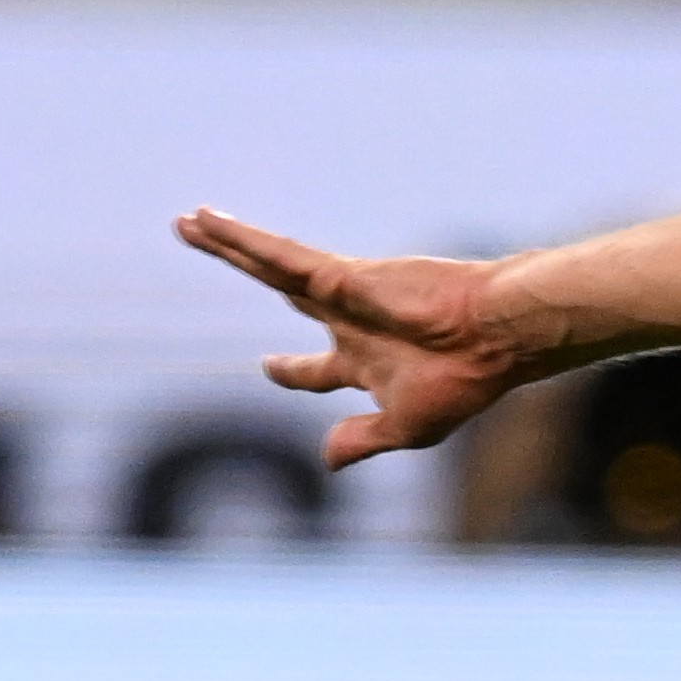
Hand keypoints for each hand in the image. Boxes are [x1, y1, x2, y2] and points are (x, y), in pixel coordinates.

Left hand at [174, 209, 553, 465]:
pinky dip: (242, 239)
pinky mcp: (341, 274)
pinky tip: (206, 219)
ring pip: (269, 266)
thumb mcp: (407, 427)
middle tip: (209, 248)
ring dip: (227, 244)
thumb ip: (362, 440)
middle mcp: (351, 322)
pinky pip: (278, 255)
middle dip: (245, 271)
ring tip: (186, 222)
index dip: (290, 371)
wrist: (494, 337)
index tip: (269, 366)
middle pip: (283, 292)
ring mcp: (344, 294)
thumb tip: (325, 461)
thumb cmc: (463, 384)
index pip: (317, 369)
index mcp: (367, 364)